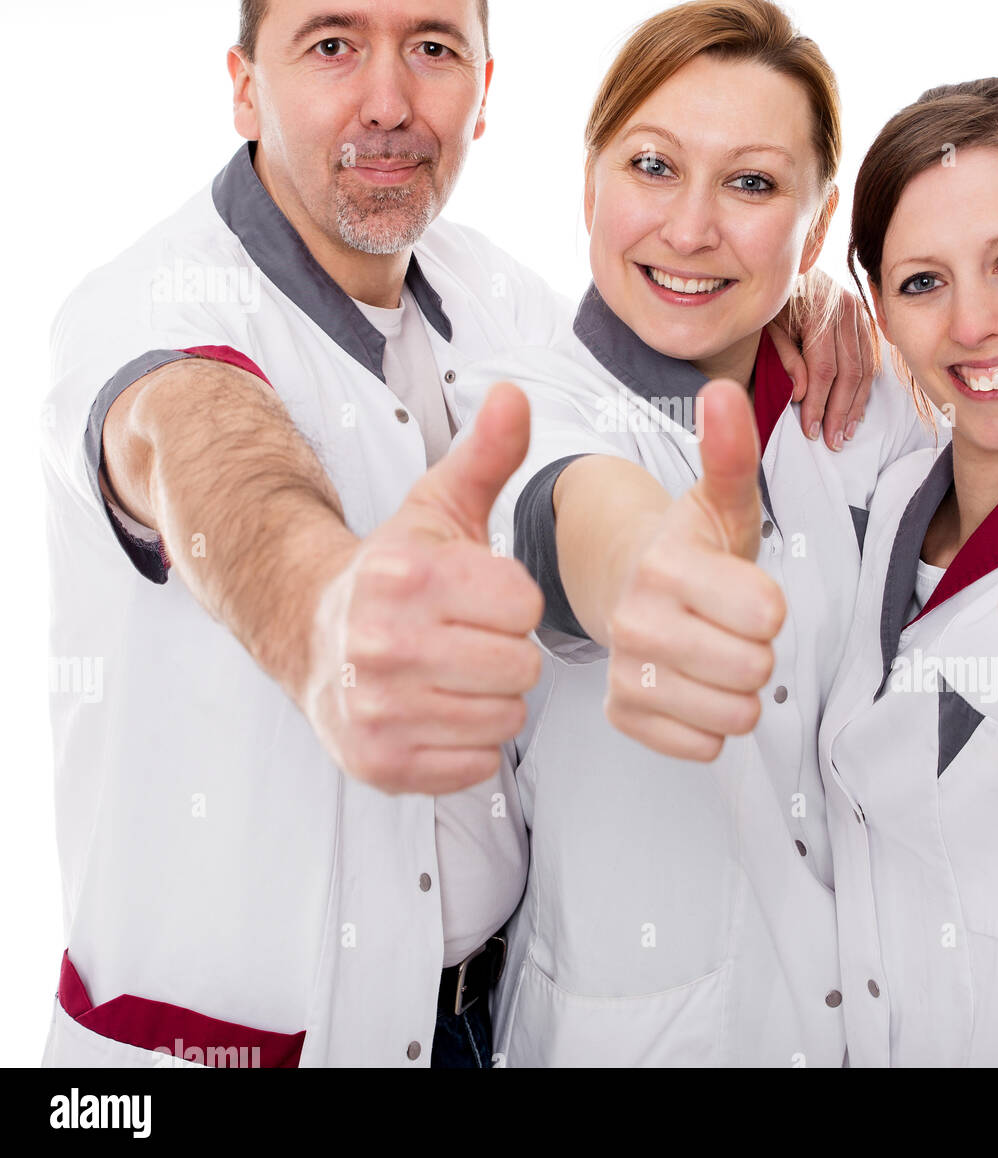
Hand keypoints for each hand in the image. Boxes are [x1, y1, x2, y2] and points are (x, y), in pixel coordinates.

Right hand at [303, 383, 543, 794]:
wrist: (312, 632)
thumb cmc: (396, 572)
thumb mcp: (440, 505)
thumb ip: (488, 454)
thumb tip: (515, 393)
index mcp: (409, 574)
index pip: (524, 605)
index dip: (511, 601)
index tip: (478, 597)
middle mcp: (384, 643)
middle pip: (521, 667)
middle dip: (506, 652)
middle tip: (467, 639)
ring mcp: (377, 709)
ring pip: (505, 718)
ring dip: (491, 699)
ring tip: (453, 673)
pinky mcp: (378, 763)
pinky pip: (477, 764)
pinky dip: (468, 744)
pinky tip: (436, 711)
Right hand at [604, 379, 786, 760]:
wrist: (630, 581)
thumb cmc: (692, 545)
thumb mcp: (720, 500)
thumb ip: (730, 453)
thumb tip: (721, 390)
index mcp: (666, 564)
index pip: (767, 616)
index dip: (769, 606)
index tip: (746, 591)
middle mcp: (636, 620)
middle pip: (755, 670)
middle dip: (756, 650)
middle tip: (729, 625)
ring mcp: (624, 670)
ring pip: (734, 715)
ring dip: (737, 690)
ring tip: (714, 653)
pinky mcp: (622, 713)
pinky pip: (704, 747)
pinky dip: (709, 724)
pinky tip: (690, 685)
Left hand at [768, 269, 873, 450]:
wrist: (792, 267)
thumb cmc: (776, 299)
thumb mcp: (770, 324)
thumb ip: (785, 356)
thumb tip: (801, 393)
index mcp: (819, 310)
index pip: (824, 368)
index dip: (819, 403)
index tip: (812, 430)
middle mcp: (846, 310)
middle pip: (849, 372)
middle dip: (839, 411)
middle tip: (832, 441)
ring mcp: (860, 314)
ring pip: (865, 368)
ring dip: (856, 405)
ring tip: (845, 432)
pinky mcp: (866, 319)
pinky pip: (871, 359)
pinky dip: (865, 387)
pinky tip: (857, 409)